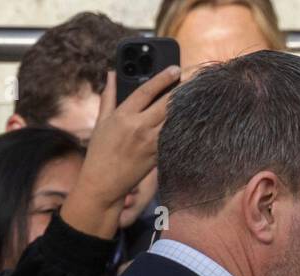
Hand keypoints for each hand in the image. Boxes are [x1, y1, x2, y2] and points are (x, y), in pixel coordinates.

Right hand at [59, 66, 179, 239]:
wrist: (103, 184)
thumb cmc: (100, 152)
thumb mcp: (101, 122)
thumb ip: (108, 96)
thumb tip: (111, 74)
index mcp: (123, 115)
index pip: (146, 91)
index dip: (162, 78)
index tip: (175, 68)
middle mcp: (138, 127)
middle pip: (166, 104)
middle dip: (182, 90)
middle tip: (196, 79)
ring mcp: (150, 143)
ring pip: (173, 121)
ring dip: (186, 108)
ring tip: (198, 97)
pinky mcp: (157, 157)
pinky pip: (173, 139)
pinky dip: (183, 128)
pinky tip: (194, 121)